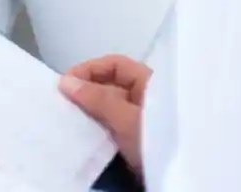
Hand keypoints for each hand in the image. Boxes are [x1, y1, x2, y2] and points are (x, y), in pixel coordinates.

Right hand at [60, 54, 150, 175]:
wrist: (179, 175)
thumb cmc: (155, 138)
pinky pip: (112, 127)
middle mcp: (146, 98)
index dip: (89, 69)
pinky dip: (97, 128)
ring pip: (110, 108)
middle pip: (111, 86)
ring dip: (89, 111)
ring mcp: (142, 120)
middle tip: (62, 102)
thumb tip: (65, 81)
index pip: (114, 65)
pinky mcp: (137, 142)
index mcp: (150, 82)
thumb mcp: (125, 117)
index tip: (65, 83)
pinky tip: (83, 134)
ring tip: (67, 117)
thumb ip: (96, 99)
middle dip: (85, 92)